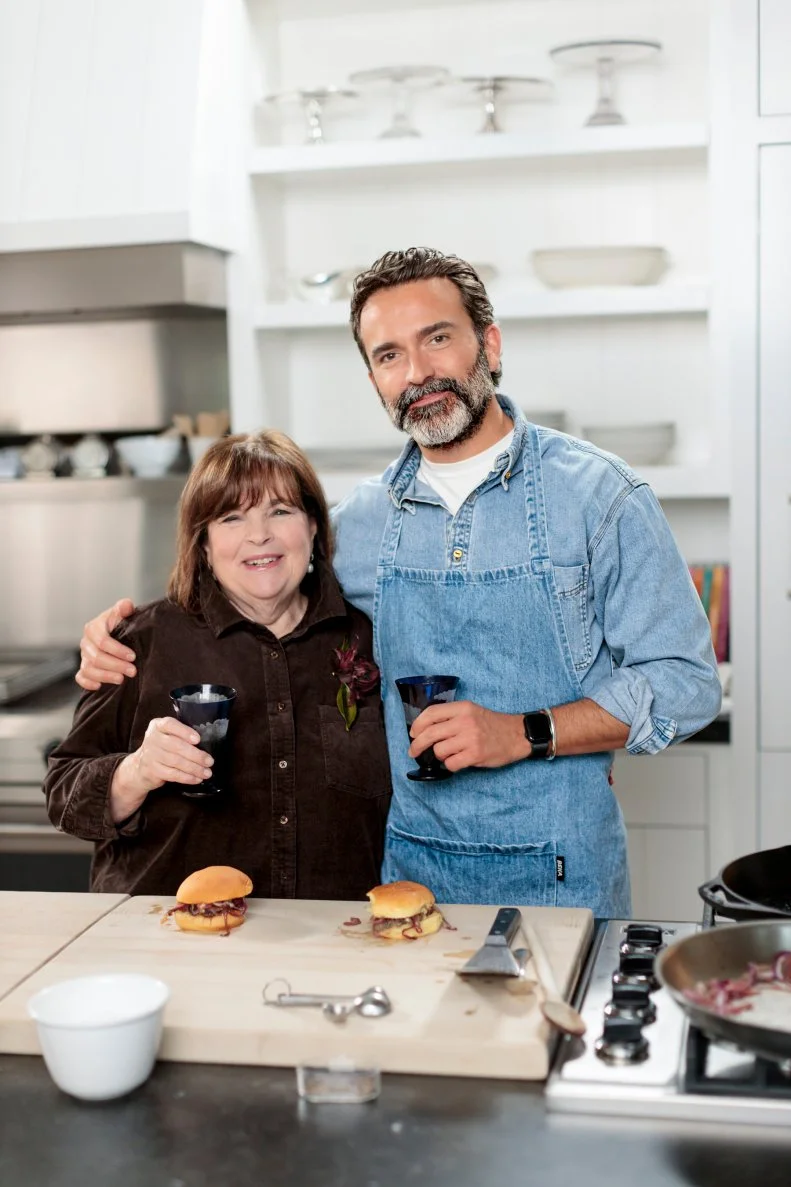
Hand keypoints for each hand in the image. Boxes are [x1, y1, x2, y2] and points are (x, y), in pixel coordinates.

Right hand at [77, 599, 136, 689]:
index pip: (102, 641)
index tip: (132, 656)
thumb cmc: (121, 623)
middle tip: (132, 671)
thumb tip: (126, 605)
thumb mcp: (123, 614)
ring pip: (88, 669)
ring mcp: (84, 656)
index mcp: (93, 628)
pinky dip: (88, 683)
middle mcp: (86, 642)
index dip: (117, 650)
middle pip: (96, 657)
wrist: (118, 633)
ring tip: (121, 679)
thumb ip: (124, 608)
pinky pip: (80, 677)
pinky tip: (99, 686)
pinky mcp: (84, 668)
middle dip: (115, 665)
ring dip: (105, 676)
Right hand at [110, 718, 212, 823]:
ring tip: (207, 772)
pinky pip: (173, 774)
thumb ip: (181, 734)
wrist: (140, 766)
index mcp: (158, 726)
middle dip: (196, 755)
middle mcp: (152, 739)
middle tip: (210, 761)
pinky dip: (187, 777)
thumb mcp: (167, 735)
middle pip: (176, 746)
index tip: (198, 739)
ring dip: (194, 768)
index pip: (170, 724)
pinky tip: (197, 778)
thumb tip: (207, 740)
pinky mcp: (152, 771)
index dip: (184, 732)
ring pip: (176, 762)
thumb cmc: (161, 748)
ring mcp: (150, 755)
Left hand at [408, 701, 530, 771]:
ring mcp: (470, 738)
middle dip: (417, 745)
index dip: (417, 725)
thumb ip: (451, 717)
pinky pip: (451, 764)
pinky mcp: (475, 754)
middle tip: (413, 751)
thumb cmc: (491, 724)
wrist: (516, 735)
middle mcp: (465, 721)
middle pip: (430, 734)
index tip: (413, 734)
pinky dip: (450, 765)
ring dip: (440, 756)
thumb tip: (425, 730)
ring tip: (450, 754)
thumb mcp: (471, 711)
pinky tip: (457, 762)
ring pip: (439, 751)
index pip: (431, 713)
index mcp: (462, 708)